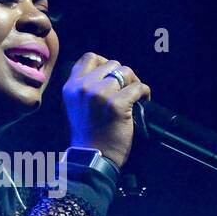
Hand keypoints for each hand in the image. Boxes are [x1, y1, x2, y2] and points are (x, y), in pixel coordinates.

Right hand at [62, 53, 150, 168]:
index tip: (112, 76)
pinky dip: (145, 93)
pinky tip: (144, 101)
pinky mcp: (117, 104)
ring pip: (126, 72)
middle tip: (128, 88)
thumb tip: (108, 73)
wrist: (93, 158)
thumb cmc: (88, 136)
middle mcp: (83, 87)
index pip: (89, 57)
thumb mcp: (75, 106)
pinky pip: (138, 87)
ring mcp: (100, 94)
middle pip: (112, 64)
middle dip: (123, 75)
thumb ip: (84, 88)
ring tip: (136, 95)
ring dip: (134, 82)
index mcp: (71, 87)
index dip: (105, 63)